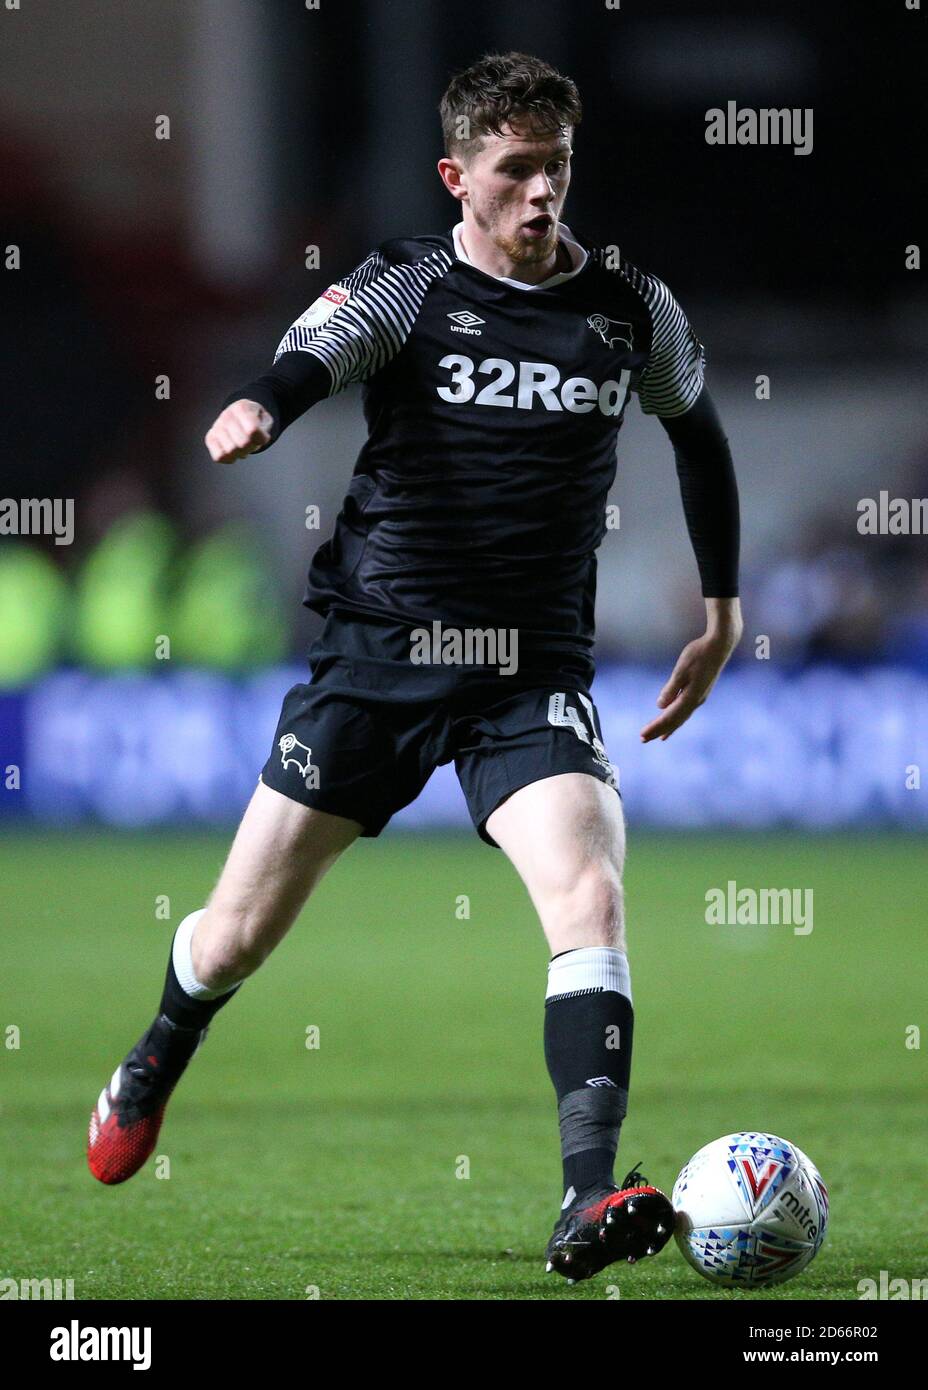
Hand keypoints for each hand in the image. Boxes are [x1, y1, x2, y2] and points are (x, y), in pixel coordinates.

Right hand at [204, 399, 273, 463]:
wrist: (240, 416)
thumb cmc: (255, 420)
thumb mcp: (265, 419)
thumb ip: (265, 427)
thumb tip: (258, 436)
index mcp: (241, 407)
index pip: (253, 430)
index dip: (262, 438)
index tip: (263, 436)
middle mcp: (226, 415)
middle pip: (243, 443)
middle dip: (252, 447)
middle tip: (252, 442)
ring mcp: (216, 426)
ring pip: (231, 451)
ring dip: (241, 453)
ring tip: (243, 446)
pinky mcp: (210, 438)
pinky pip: (219, 457)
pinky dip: (229, 459)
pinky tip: (234, 453)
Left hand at [640, 599, 742, 742]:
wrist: (720, 645)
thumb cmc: (699, 655)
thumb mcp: (681, 670)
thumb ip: (671, 689)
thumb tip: (660, 706)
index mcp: (690, 698)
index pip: (668, 717)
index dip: (655, 727)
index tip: (642, 735)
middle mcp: (696, 701)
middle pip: (674, 721)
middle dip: (658, 731)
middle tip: (643, 739)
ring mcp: (699, 697)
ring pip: (681, 717)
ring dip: (668, 727)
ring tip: (659, 737)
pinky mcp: (700, 692)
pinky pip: (685, 710)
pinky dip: (677, 718)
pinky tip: (672, 717)